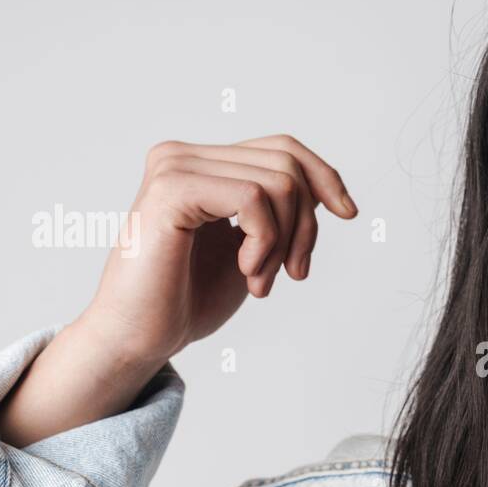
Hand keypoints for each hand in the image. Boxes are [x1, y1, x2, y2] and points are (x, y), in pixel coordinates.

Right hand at [81, 134, 357, 364]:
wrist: (139, 338)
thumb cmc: (188, 300)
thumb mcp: (253, 249)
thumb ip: (280, 214)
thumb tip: (325, 191)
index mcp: (201, 165)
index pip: (281, 148)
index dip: (324, 176)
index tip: (348, 214)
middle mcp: (183, 156)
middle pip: (287, 164)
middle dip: (306, 226)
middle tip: (292, 274)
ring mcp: (174, 166)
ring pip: (278, 182)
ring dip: (284, 243)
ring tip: (260, 281)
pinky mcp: (172, 188)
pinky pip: (253, 199)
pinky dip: (265, 242)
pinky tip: (247, 272)